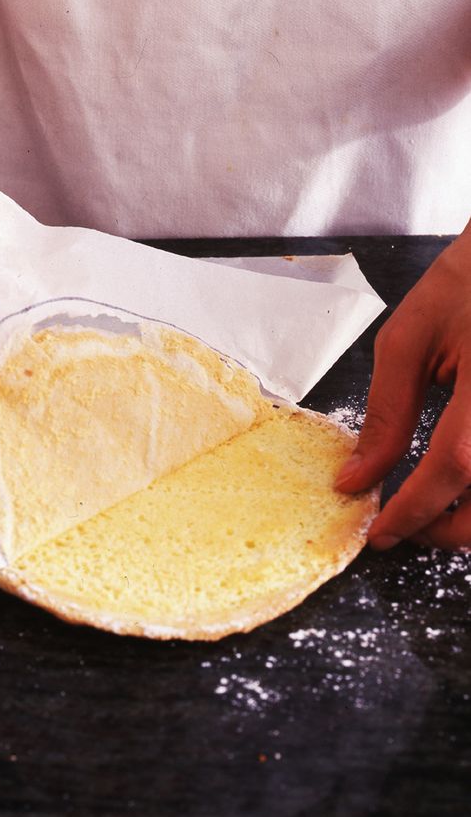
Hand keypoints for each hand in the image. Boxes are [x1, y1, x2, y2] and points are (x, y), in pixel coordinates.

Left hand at [336, 227, 470, 549]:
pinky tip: (460, 484)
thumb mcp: (408, 341)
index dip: (416, 510)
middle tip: (402, 526)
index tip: (378, 533)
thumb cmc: (466, 283)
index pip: (457, 466)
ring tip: (428, 508)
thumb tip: (356, 477)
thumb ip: (386, 414)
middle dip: (449, 531)